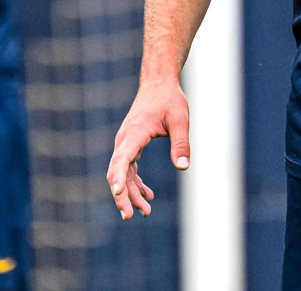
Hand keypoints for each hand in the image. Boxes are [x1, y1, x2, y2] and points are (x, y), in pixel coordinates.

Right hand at [106, 79, 189, 219]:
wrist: (159, 84)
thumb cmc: (170, 100)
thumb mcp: (180, 119)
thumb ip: (181, 143)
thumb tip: (183, 167)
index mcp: (135, 133)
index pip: (122, 158)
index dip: (119, 177)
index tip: (117, 193)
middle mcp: (125, 139)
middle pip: (117, 171)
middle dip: (122, 195)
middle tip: (131, 216)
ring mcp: (126, 143)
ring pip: (123, 173)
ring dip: (131, 193)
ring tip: (146, 212)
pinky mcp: (131, 144)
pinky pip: (129, 168)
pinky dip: (136, 183)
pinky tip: (148, 195)